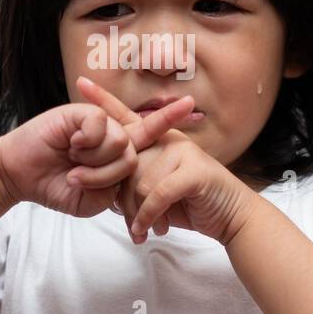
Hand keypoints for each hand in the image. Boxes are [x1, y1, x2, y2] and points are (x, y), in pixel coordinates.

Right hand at [0, 77, 195, 217]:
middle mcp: (110, 133)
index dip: (168, 119)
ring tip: (71, 162)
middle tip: (76, 177)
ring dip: (94, 163)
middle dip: (105, 174)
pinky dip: (84, 142)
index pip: (149, 135)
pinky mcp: (82, 112)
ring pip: (120, 143)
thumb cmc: (54, 187)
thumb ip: (116, 187)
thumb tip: (128, 164)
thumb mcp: (93, 199)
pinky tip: (68, 144)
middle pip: (134, 153)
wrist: (20, 176)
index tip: (191, 105)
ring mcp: (97, 121)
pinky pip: (100, 127)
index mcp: (115, 152)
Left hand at [77, 78, 258, 246]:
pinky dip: (148, 216)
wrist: (231, 216)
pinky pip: (157, 194)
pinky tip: (147, 230)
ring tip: (143, 231)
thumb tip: (104, 189)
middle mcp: (169, 140)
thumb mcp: (156, 190)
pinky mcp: (193, 172)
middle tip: (127, 225)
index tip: (81, 82)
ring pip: (139, 183)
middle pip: (125, 165)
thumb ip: (134, 181)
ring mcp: (183, 153)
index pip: (125, 118)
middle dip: (121, 202)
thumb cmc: (191, 203)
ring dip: (137, 214)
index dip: (103, 101)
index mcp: (159, 139)